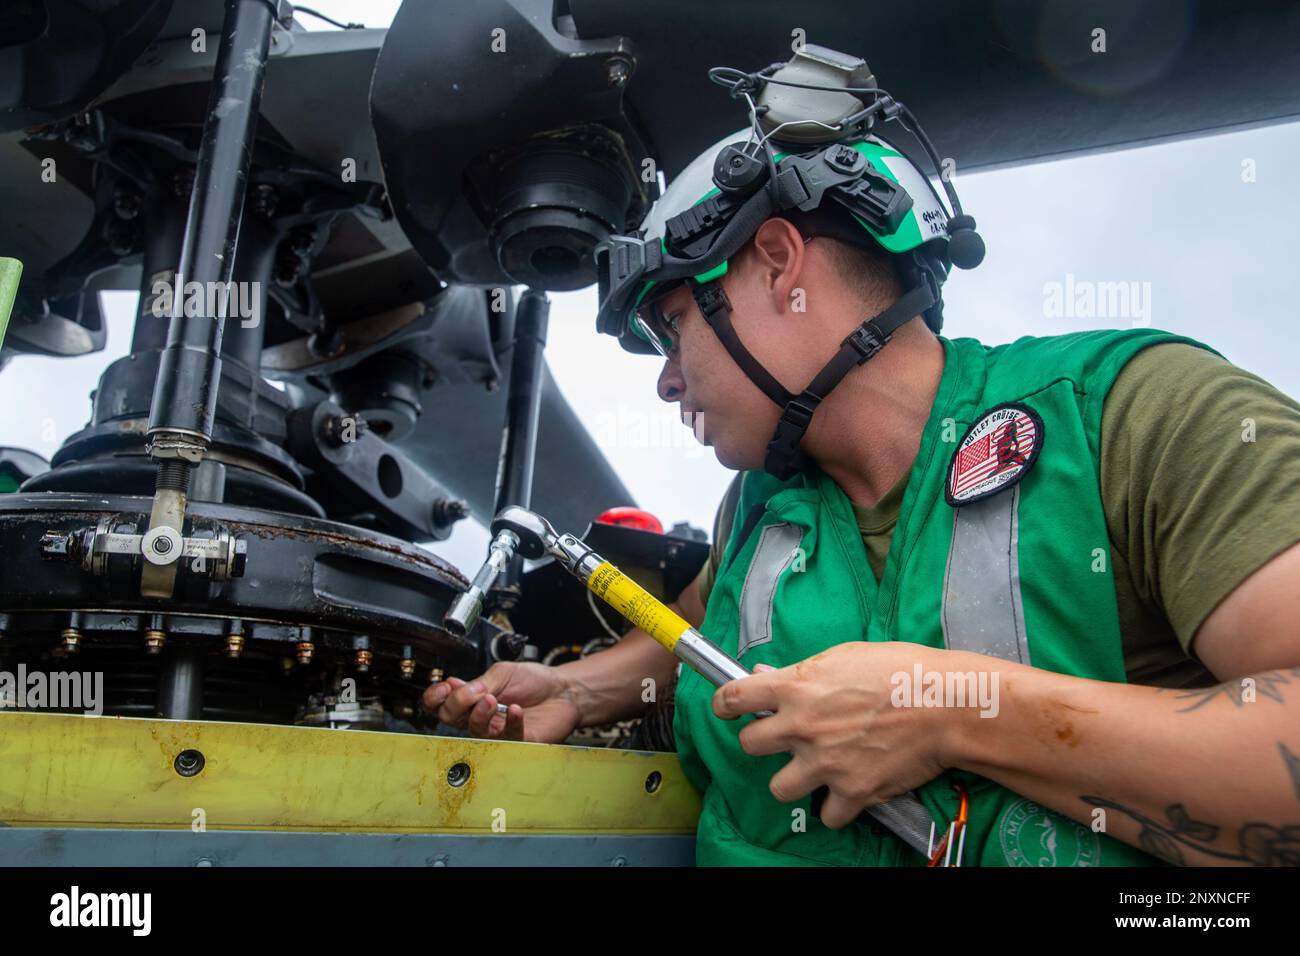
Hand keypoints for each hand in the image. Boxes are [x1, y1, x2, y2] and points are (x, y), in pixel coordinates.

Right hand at [421, 661, 581, 742]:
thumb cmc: (534, 682)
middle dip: (455, 704)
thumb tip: (456, 688)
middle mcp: (481, 718)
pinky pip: (507, 738)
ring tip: (492, 699)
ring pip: (475, 732)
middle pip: (451, 719)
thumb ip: (479, 682)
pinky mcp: (518, 742)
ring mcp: (498, 732)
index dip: (435, 698)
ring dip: (479, 715)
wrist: (564, 690)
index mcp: (472, 699)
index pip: (441, 704)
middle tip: (472, 693)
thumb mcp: (502, 673)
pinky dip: (510, 723)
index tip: (444, 687)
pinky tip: (515, 709)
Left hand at [712, 642, 979, 828]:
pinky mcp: (852, 792)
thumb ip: (802, 671)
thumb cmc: (900, 670)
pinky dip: (836, 807)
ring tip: (815, 769)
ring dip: (794, 780)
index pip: (734, 697)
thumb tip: (767, 676)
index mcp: (796, 687)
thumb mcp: (844, 655)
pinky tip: (848, 789)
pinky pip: (826, 815)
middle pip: (749, 745)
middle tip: (785, 738)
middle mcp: (802, 727)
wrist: (945, 704)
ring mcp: (824, 763)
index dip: (724, 704)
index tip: (726, 708)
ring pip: (779, 788)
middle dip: (763, 742)